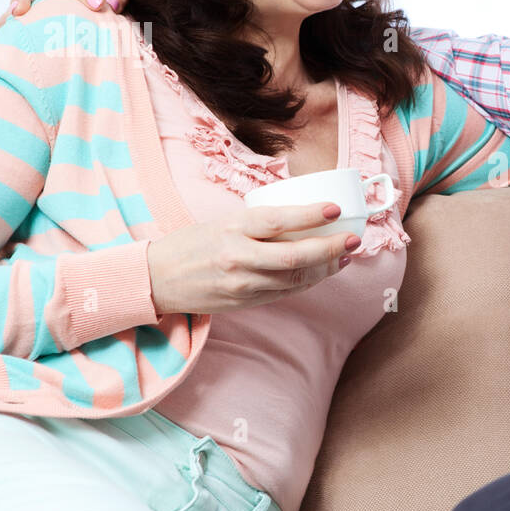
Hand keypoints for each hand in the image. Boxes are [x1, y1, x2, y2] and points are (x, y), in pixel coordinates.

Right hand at [146, 202, 363, 315]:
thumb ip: (258, 222)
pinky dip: (307, 283)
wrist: (157, 279)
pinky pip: (284, 293)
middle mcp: (238, 257)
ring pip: (294, 279)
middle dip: (329, 248)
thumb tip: (304, 215)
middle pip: (293, 256)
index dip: (310, 215)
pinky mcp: (244, 302)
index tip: (334, 207)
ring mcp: (242, 284)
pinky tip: (322, 273)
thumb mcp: (223, 222)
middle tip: (352, 239)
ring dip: (325, 269)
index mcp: (232, 228)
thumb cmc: (193, 243)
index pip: (277, 220)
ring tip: (344, 256)